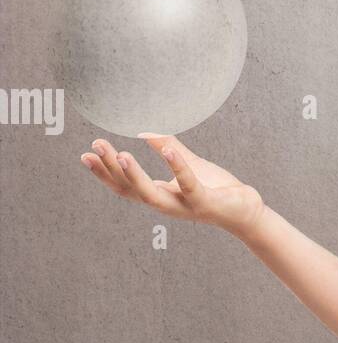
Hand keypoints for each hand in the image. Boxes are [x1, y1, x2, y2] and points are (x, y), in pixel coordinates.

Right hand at [80, 133, 264, 238]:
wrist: (246, 210)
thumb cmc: (216, 188)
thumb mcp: (189, 164)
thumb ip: (169, 149)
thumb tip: (144, 132)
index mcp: (160, 194)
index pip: (124, 186)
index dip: (104, 173)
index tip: (86, 154)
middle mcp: (166, 203)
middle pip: (130, 189)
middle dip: (110, 169)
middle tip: (94, 148)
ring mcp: (183, 205)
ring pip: (151, 193)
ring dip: (134, 174)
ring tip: (121, 153)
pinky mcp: (203, 201)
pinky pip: (188, 183)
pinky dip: (177, 167)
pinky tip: (168, 149)